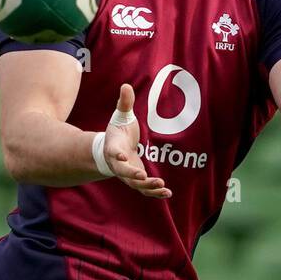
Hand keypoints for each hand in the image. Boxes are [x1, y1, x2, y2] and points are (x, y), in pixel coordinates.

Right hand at [102, 83, 171, 197]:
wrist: (113, 150)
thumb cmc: (118, 131)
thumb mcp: (120, 116)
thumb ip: (124, 104)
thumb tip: (126, 86)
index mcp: (113, 148)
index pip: (113, 153)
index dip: (117, 155)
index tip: (123, 156)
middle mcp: (119, 165)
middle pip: (124, 173)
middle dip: (133, 176)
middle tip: (144, 177)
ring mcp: (128, 175)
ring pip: (136, 185)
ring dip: (148, 187)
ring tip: (162, 187)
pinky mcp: (137, 180)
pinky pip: (145, 190)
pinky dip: (155, 193)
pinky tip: (167, 193)